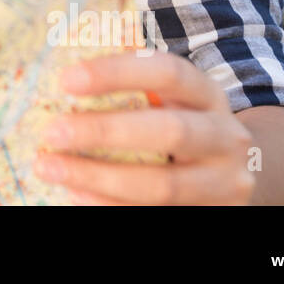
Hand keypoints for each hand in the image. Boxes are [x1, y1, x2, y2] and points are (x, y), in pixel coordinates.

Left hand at [34, 51, 255, 204]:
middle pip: (169, 131)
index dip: (118, 73)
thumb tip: (59, 69)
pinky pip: (157, 214)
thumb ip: (130, 83)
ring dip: (99, 177)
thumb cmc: (182, 122)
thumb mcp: (171, 97)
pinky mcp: (216, 213)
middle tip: (51, 132)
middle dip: (104, 131)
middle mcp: (225, 136)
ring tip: (49, 168)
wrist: (235, 172)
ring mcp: (225, 183)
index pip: (168, 73)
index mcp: (207, 93)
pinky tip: (74, 192)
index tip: (65, 80)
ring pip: (163, 185)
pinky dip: (111, 205)